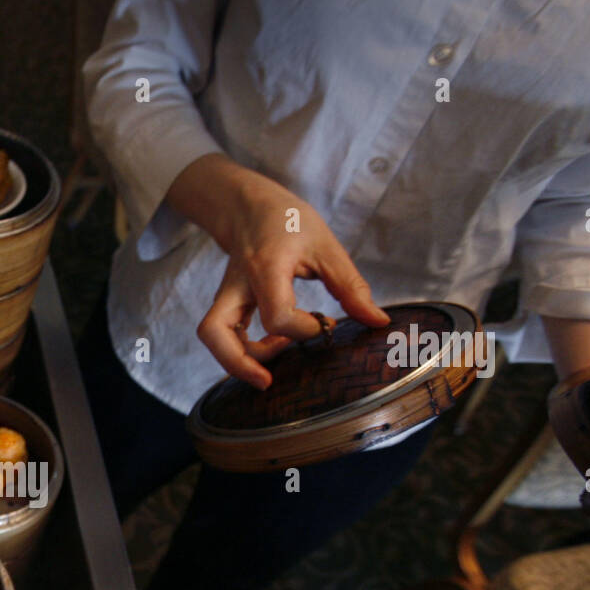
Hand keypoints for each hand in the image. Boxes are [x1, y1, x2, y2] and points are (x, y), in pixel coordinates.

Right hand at [166, 154, 388, 389]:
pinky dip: (239, 351)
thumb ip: (350, 287)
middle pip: (215, 332)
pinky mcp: (225, 304)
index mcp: (266, 267)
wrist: (250, 208)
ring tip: (271, 367)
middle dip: (239, 363)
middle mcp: (237, 285)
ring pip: (212, 336)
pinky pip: (220, 335)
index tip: (325, 324)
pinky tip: (269, 350)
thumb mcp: (326, 246)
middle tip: (268, 382)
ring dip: (237, 360)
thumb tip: (377, 321)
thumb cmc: (288, 222)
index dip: (302, 330)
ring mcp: (226, 296)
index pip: (277, 315)